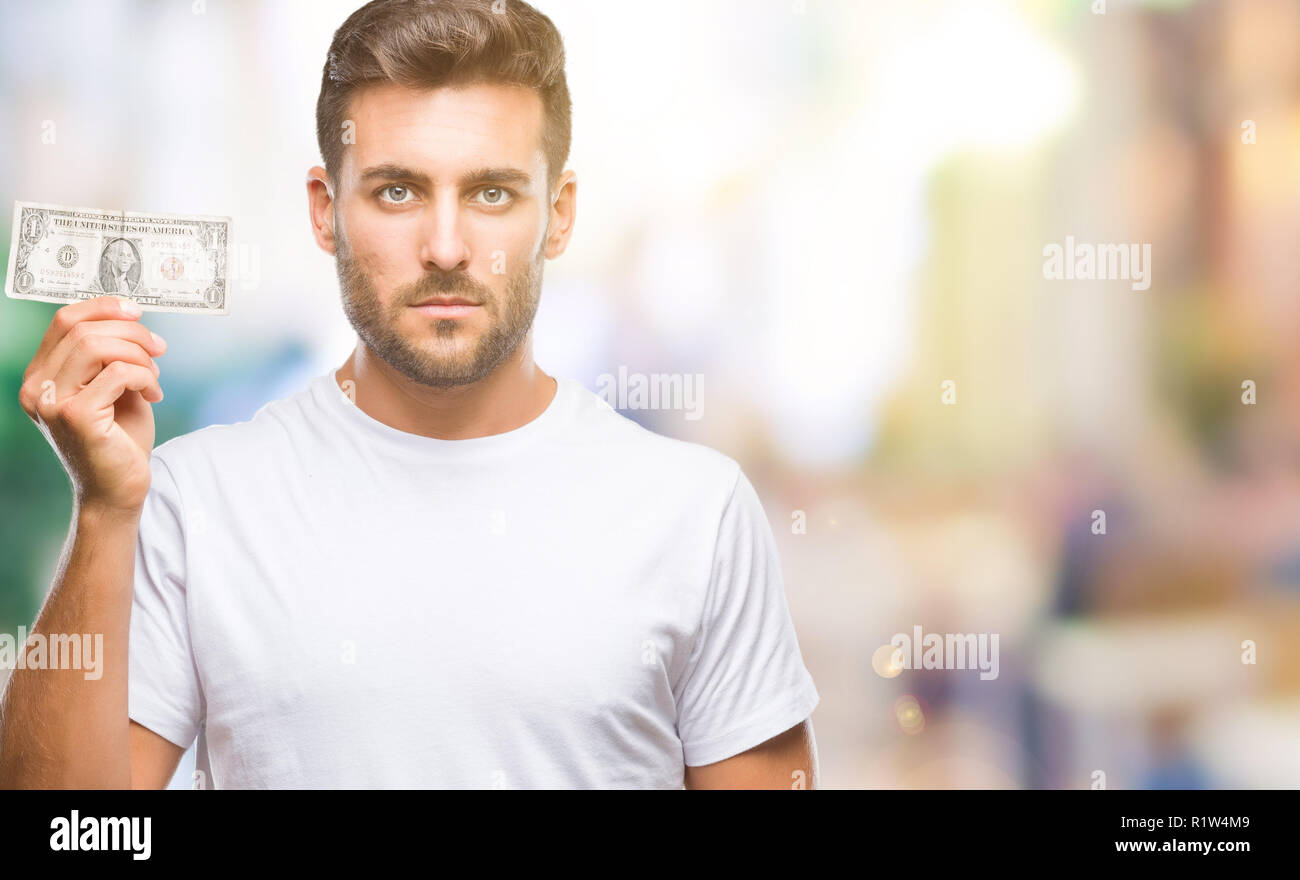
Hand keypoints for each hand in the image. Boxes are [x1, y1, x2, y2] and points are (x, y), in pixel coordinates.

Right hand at [17, 296, 167, 514]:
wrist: (119, 489)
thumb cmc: (119, 439)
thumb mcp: (113, 386)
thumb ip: (111, 354)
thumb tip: (130, 316)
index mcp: (41, 375)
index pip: (64, 321)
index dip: (103, 307)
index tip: (137, 313)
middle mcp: (37, 387)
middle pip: (83, 330)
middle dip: (132, 333)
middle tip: (159, 349)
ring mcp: (52, 402)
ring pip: (97, 346)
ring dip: (138, 355)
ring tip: (154, 378)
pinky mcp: (76, 416)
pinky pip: (116, 373)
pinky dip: (143, 376)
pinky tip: (153, 394)